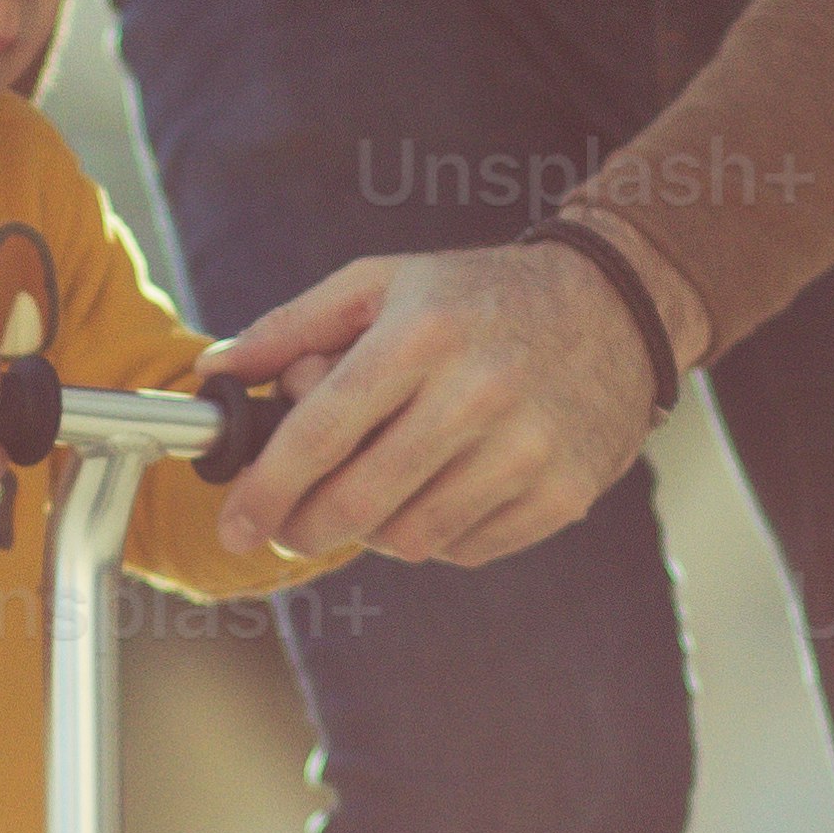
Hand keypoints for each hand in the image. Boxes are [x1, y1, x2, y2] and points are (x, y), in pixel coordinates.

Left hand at [214, 241, 666, 571]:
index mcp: (421, 335)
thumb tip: (216, 372)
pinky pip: (465, 549)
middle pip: (357, 502)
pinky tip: (440, 491)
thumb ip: (292, 327)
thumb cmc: (481, 297)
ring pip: (409, 537)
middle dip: (303, 528)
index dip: (265, 491)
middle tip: (288, 528)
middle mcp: (478, 393)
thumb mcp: (385, 283)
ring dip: (372, 530)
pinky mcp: (563, 493)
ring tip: (375, 491)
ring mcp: (527, 450)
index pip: (321, 434)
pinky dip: (435, 535)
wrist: (617, 307)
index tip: (234, 526)